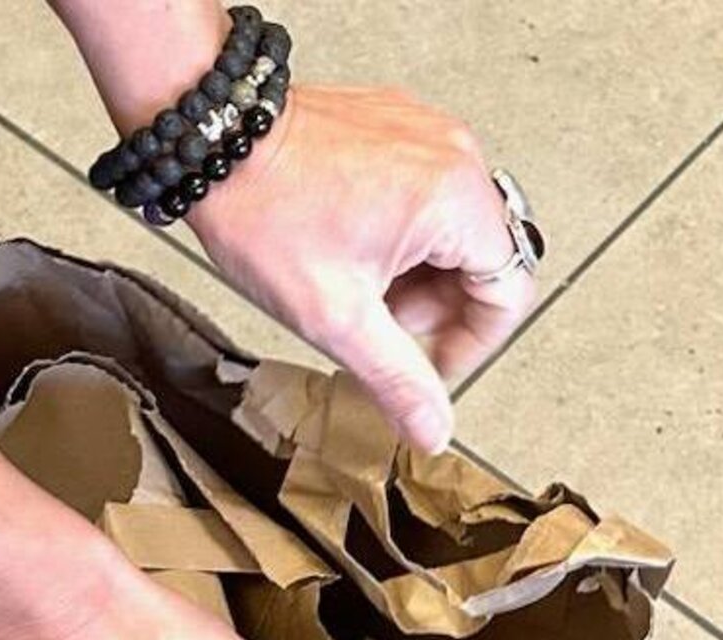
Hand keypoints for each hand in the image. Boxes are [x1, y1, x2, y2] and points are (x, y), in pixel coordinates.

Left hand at [189, 85, 539, 453]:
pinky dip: (404, 237)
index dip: (473, 343)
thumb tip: (433, 430)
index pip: (508, 291)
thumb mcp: (336, 319)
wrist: (214, 140)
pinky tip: (356, 251)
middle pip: (484, 261)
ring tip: (362, 288)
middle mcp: (453, 156)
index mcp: (454, 199)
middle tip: (382, 325)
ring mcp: (428, 135)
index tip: (432, 364)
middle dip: (438, 309)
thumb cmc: (264, 212)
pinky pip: (428, 196)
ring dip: (420, 277)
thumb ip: (396, 380)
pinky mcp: (400, 126)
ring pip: (456, 232)